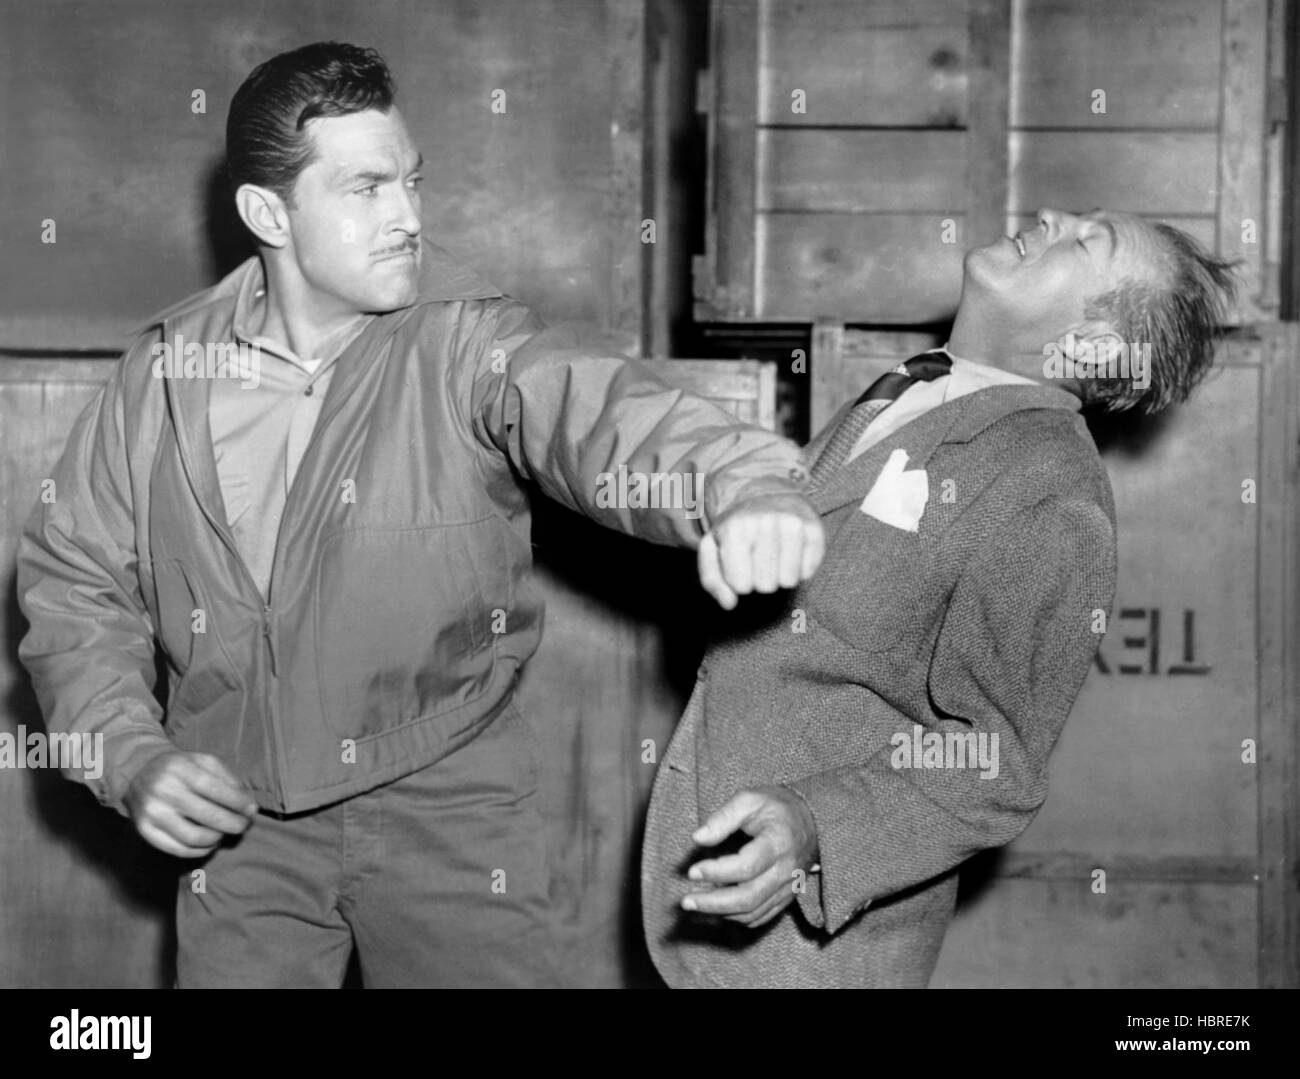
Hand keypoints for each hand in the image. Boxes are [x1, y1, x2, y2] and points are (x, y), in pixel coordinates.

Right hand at [124, 750, 257, 857]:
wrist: (138, 772)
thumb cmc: (180, 767)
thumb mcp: (203, 760)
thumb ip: (226, 777)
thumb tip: (246, 802)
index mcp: (180, 769)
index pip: (215, 790)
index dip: (238, 803)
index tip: (252, 810)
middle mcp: (164, 791)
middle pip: (207, 816)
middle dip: (233, 823)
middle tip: (243, 825)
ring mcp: (152, 813)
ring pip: (194, 837)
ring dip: (217, 838)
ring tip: (225, 832)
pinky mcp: (145, 832)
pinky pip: (178, 849)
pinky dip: (200, 850)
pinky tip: (210, 842)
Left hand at [681, 785, 818, 927]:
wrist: (813, 820)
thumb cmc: (777, 807)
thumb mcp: (750, 800)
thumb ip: (723, 818)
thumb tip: (698, 838)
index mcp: (778, 843)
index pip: (746, 867)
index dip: (716, 872)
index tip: (692, 871)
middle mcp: (786, 871)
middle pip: (748, 898)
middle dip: (713, 903)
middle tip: (686, 901)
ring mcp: (788, 888)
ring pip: (753, 913)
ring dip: (721, 913)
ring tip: (696, 904)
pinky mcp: (786, 897)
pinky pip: (760, 917)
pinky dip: (736, 917)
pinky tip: (716, 909)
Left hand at [698, 494, 823, 609]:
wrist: (761, 491)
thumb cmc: (735, 528)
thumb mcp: (713, 549)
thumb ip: (712, 580)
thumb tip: (729, 604)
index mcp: (735, 530)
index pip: (742, 586)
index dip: (740, 580)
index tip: (740, 563)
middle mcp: (764, 523)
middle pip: (766, 586)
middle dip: (760, 578)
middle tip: (758, 557)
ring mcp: (792, 524)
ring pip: (789, 581)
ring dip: (780, 575)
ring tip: (774, 554)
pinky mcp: (814, 528)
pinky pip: (808, 571)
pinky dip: (800, 567)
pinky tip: (790, 551)